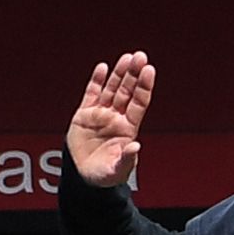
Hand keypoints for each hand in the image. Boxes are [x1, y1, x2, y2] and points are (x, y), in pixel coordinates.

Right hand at [68, 53, 154, 191]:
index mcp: (128, 129)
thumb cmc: (105, 175)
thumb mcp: (118, 170)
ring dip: (118, 73)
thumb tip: (136, 147)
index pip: (139, 103)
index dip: (144, 86)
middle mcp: (116, 118)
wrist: (83, 178)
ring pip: (111, 89)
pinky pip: (91, 94)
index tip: (149, 70)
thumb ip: (127, 158)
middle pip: (127, 91)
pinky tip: (102, 67)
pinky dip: (96, 81)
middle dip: (133, 74)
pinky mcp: (84, 114)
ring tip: (126, 58)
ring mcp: (101, 114)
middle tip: (140, 56)